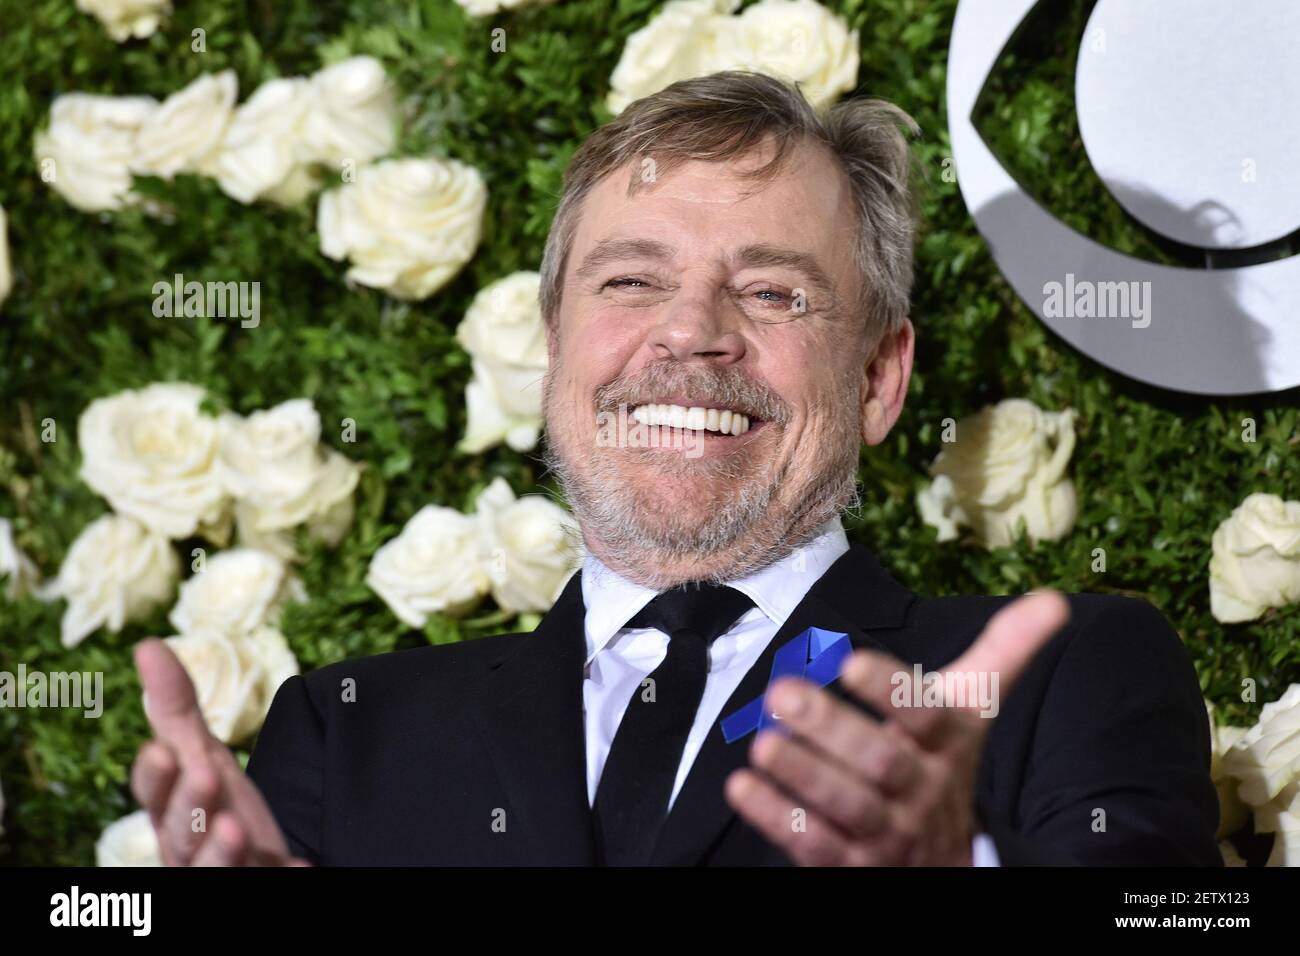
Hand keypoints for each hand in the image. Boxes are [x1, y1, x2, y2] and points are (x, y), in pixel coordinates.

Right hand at [130, 638, 307, 866]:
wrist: (253, 859)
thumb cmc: (214, 805)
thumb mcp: (200, 754)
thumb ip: (176, 709)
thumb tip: (147, 645)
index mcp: (169, 811)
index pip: (153, 793)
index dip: (156, 776)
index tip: (160, 750)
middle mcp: (185, 848)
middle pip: (179, 833)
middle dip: (190, 805)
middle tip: (207, 775)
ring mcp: (219, 873)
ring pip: (212, 870)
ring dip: (221, 850)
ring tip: (237, 830)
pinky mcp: (256, 885)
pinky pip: (266, 884)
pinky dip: (280, 875)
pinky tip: (299, 867)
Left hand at [724, 591, 1069, 864]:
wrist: (945, 859)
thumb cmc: (943, 763)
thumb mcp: (971, 712)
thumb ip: (1002, 655)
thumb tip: (1053, 599)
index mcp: (947, 744)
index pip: (927, 715)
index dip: (891, 690)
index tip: (851, 660)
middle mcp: (920, 790)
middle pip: (883, 763)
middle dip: (833, 728)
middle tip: (782, 693)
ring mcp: (887, 833)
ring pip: (849, 807)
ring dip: (804, 775)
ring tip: (762, 745)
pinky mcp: (851, 865)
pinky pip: (816, 845)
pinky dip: (778, 817)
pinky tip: (743, 787)